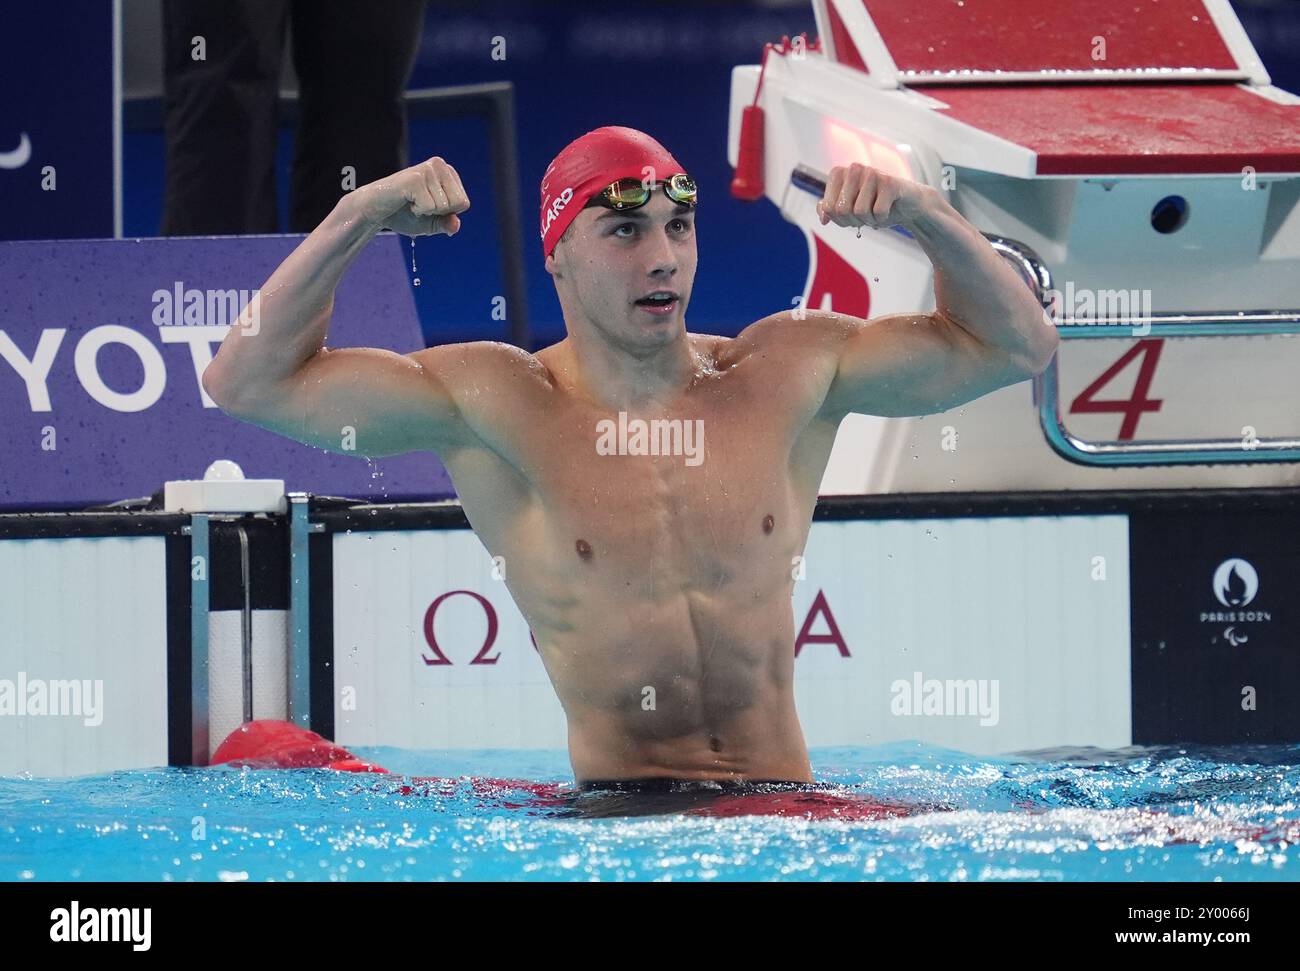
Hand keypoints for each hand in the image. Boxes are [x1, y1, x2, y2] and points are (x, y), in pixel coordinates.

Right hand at [352, 156, 469, 235]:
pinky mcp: (415, 177)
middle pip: (458, 203)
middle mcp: (439, 165)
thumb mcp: (432, 223)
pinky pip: (430, 206)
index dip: (446, 213)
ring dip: (426, 211)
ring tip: (411, 201)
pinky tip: (406, 200)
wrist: (375, 211)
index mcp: (447, 172)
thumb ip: (447, 224)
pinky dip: (418, 211)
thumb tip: (456, 225)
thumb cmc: (404, 214)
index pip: (464, 203)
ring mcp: (427, 169)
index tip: (428, 206)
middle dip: (439, 212)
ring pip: (443, 205)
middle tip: (419, 204)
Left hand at [816, 163, 929, 231]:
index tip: (851, 215)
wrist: (906, 205)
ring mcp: (872, 173)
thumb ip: (830, 209)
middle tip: (865, 216)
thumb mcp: (848, 209)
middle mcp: (854, 168)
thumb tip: (823, 218)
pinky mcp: (889, 182)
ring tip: (876, 211)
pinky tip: (888, 209)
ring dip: (869, 220)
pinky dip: (882, 218)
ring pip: (860, 212)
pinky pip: (878, 212)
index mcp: (839, 173)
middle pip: (842, 210)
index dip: (839, 220)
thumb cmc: (874, 204)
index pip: (828, 208)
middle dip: (853, 221)